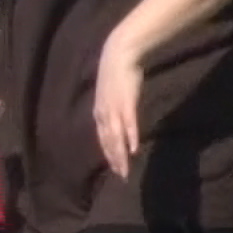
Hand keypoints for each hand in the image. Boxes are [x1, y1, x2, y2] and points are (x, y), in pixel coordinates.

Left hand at [95, 30, 142, 179]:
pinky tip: (134, 148)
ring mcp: (114, 108)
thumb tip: (117, 125)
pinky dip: (130, 136)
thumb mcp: (110, 97)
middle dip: (115, 160)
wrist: (118, 55)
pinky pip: (128, 122)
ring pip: (116, 136)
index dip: (108, 155)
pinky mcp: (126, 102)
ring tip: (125, 169)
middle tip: (122, 176)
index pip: (102, 139)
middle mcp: (103, 113)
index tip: (115, 169)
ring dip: (121, 154)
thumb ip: (112, 111)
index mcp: (99, 113)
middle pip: (108, 142)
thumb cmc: (116, 76)